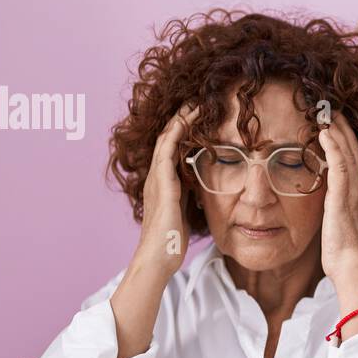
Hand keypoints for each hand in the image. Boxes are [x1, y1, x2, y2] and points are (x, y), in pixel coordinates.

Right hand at [135, 101, 198, 276]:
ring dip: (180, 119)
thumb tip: (199, 185)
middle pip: (168, 138)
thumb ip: (188, 195)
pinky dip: (175, 134)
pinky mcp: (162, 185)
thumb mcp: (184, 211)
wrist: (159, 258)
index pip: (173, 148)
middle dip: (181, 118)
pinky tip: (185, 120)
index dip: (184, 130)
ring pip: (167, 139)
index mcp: (164, 183)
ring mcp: (158, 179)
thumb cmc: (171, 240)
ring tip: (193, 102)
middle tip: (196, 100)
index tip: (199, 115)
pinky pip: (166, 152)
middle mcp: (158, 177)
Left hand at [318, 112, 357, 340]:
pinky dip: (334, 147)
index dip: (345, 138)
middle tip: (330, 106)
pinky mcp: (344, 199)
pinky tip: (324, 132)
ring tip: (326, 111)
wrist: (352, 267)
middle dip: (342, 126)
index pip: (354, 159)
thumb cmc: (345, 253)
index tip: (334, 121)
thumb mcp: (340, 224)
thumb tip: (326, 201)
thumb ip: (336, 207)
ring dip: (337, 130)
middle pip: (353, 150)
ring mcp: (355, 193)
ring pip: (348, 153)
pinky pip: (341, 167)